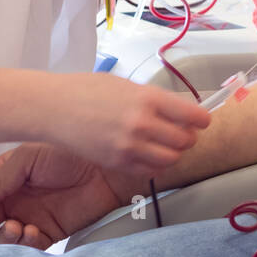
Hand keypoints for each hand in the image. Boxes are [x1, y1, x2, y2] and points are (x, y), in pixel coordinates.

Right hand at [0, 142, 139, 248]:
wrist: (108, 170)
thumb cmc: (70, 154)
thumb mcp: (28, 159)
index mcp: (6, 174)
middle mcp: (15, 196)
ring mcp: (30, 215)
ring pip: (2, 234)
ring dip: (1, 236)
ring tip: (16, 227)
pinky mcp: (48, 232)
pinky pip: (26, 245)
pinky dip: (24, 244)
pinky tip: (32, 232)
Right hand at [47, 73, 211, 174]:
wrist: (53, 108)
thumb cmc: (87, 90)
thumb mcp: (127, 86)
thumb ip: (154, 100)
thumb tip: (181, 110)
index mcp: (148, 99)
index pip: (193, 115)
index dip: (202, 119)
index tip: (202, 120)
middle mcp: (142, 124)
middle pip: (185, 141)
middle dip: (188, 137)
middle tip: (184, 133)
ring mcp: (129, 146)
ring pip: (170, 159)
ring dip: (173, 153)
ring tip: (167, 145)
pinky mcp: (117, 163)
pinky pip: (149, 171)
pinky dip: (155, 165)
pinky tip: (149, 155)